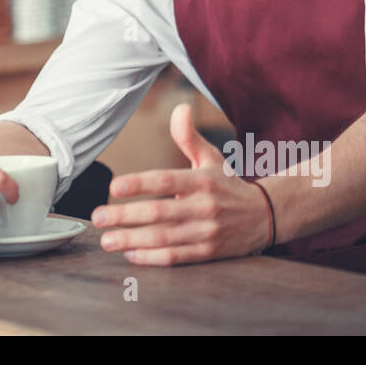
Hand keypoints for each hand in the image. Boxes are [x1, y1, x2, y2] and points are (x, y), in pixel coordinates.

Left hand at [90, 103, 273, 265]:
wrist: (267, 215)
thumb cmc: (229, 185)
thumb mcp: (212, 158)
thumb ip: (189, 137)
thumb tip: (179, 107)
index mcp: (202, 180)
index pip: (166, 180)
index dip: (139, 183)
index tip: (114, 187)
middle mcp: (204, 206)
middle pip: (160, 212)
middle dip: (125, 216)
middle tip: (98, 217)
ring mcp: (207, 232)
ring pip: (164, 238)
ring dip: (132, 240)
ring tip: (107, 240)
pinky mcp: (209, 253)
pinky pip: (177, 257)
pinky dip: (152, 257)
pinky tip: (131, 254)